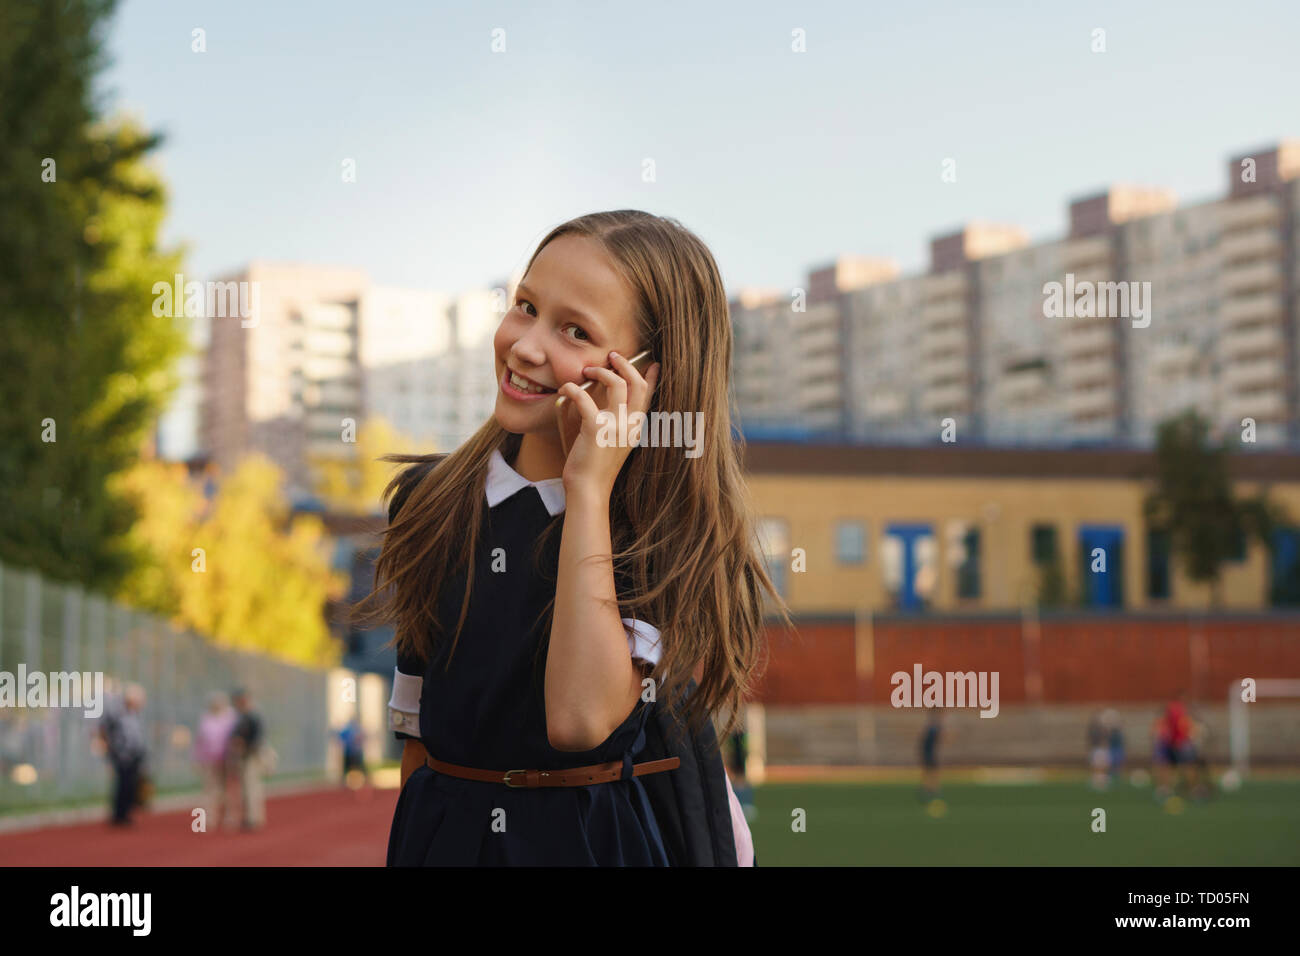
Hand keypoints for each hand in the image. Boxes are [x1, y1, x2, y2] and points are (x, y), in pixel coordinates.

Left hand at [554, 350, 659, 496]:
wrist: (589, 489)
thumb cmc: (596, 468)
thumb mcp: (615, 445)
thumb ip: (618, 426)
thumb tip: (609, 407)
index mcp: (636, 428)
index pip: (649, 396)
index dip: (651, 376)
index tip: (652, 363)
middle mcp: (630, 425)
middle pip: (636, 383)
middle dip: (625, 364)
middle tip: (612, 356)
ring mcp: (615, 426)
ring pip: (616, 384)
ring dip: (600, 371)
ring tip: (587, 370)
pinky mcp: (596, 428)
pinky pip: (584, 398)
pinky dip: (572, 389)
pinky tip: (565, 388)